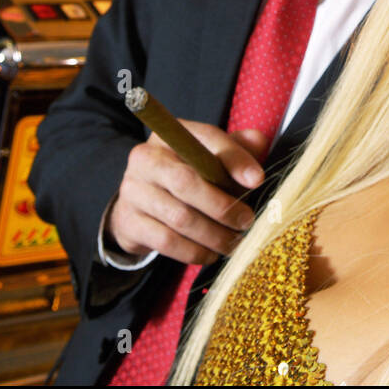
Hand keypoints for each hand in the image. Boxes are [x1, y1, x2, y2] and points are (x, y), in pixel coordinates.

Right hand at [107, 122, 266, 265]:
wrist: (139, 207)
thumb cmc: (186, 177)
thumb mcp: (209, 158)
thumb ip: (235, 149)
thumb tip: (259, 141)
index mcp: (170, 135)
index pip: (205, 139)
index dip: (234, 159)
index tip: (258, 180)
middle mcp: (146, 158)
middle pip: (186, 181)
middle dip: (223, 206)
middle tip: (247, 221)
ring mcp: (133, 190)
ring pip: (179, 217)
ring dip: (214, 235)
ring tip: (234, 242)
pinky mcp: (129, 222)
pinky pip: (167, 241)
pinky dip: (195, 251)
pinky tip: (212, 253)